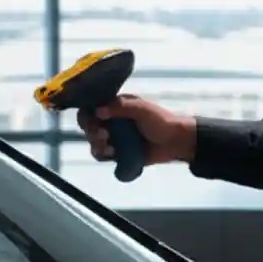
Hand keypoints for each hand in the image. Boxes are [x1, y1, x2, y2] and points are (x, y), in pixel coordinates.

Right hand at [77, 94, 195, 165]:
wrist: (175, 143)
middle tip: (103, 135)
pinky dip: (103, 155)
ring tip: (108, 146)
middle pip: (89, 125)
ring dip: (96, 144)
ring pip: (94, 141)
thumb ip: (120, 107)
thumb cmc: (161, 121)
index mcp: (116, 106)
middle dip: (91, 131)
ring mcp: (114, 137)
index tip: (90, 120)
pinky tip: (112, 154)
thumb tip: (98, 111)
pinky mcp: (118, 153)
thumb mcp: (142, 110)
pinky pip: (102, 155)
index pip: (92, 107)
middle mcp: (112, 121)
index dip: (87, 114)